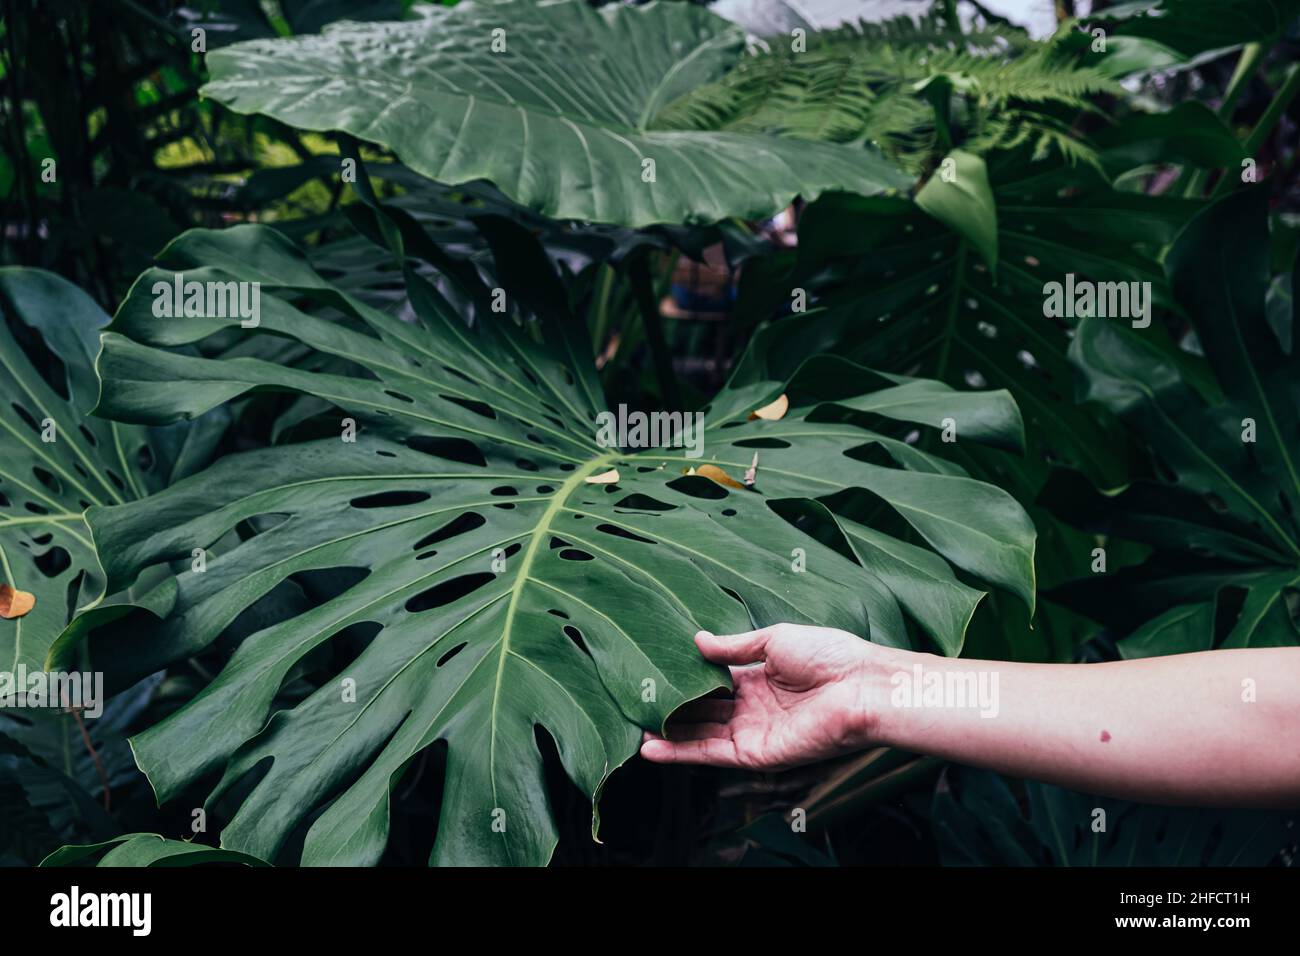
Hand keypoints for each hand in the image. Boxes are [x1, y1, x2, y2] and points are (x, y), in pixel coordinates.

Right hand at [639, 623, 889, 770]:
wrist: (860, 686)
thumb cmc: (828, 656)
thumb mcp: (774, 639)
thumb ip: (734, 646)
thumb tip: (697, 640)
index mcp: (759, 679)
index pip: (713, 682)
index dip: (685, 680)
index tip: (654, 673)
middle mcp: (753, 708)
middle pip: (703, 711)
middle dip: (672, 708)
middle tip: (635, 701)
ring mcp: (753, 732)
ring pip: (701, 735)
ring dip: (668, 733)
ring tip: (633, 726)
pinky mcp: (756, 753)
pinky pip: (711, 754)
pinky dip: (680, 752)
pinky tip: (651, 746)